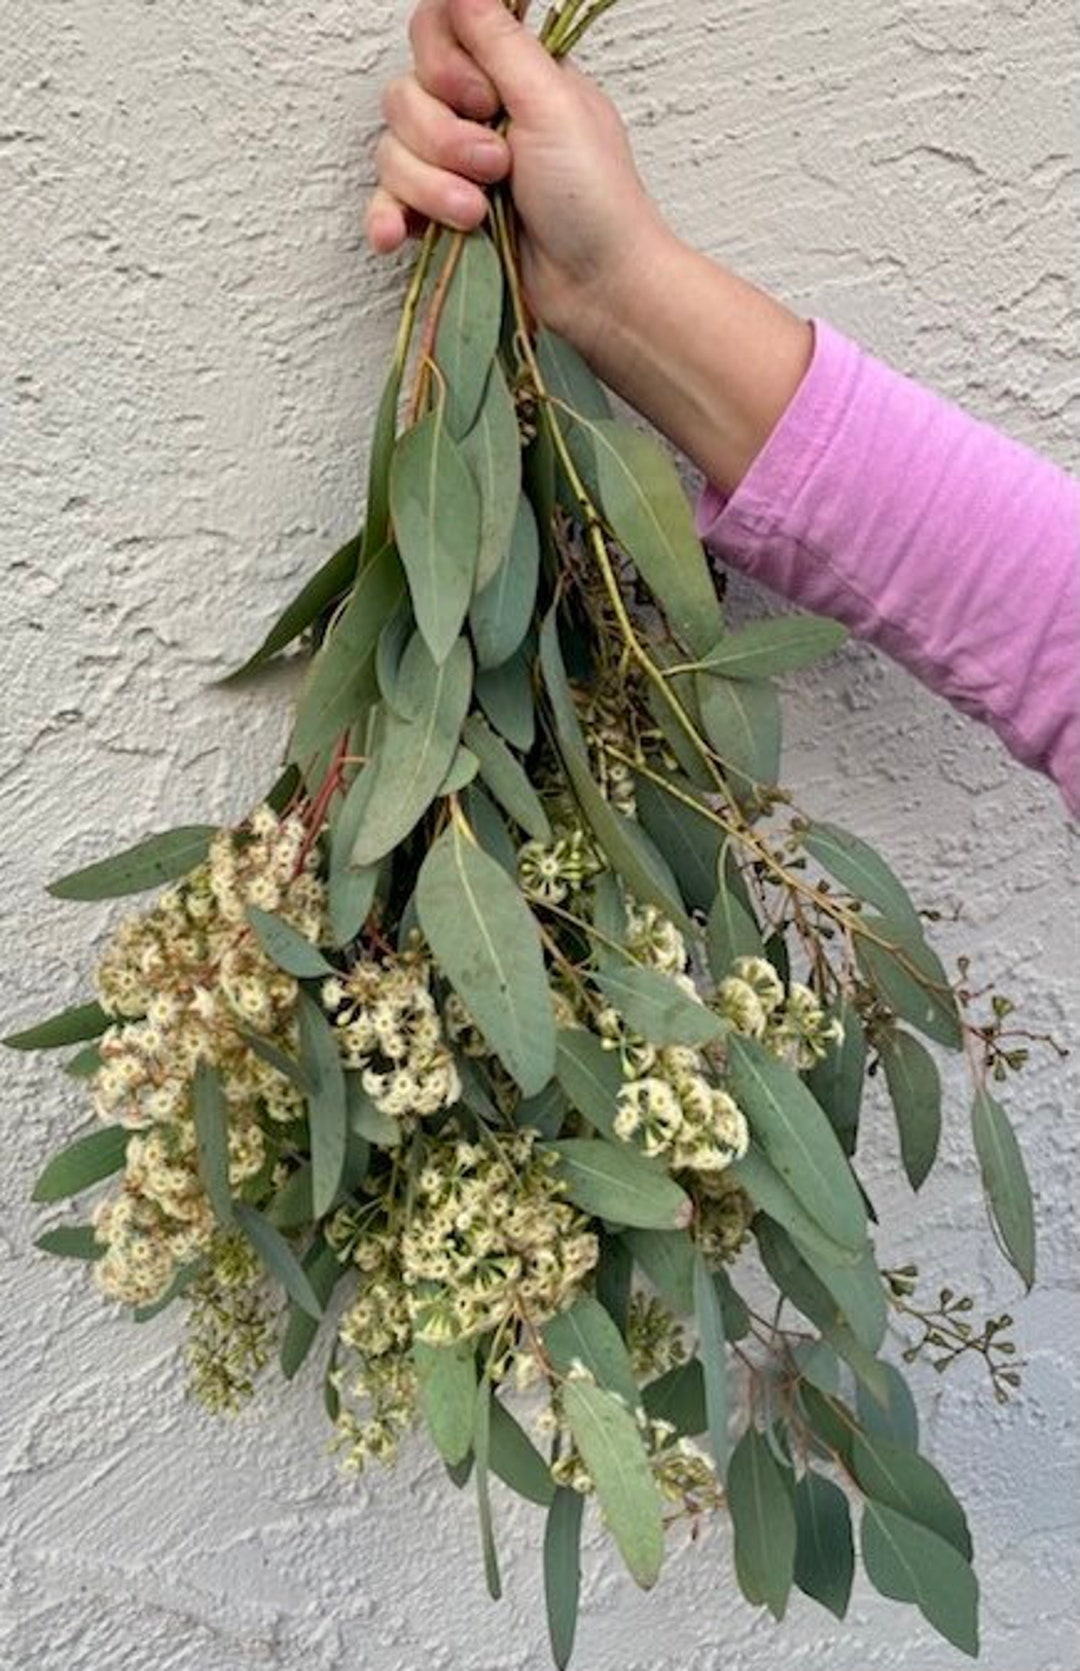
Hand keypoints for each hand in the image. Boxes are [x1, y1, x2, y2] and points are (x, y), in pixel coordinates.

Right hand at [367, 0, 668, 348]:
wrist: (597, 289)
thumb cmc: (595, 202)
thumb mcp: (553, 104)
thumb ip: (501, 43)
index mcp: (510, 74)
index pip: (437, 31)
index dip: (443, 63)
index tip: (483, 99)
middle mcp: (477, 115)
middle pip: (405, 94)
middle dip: (443, 138)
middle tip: (497, 166)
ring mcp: (454, 169)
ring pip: (393, 151)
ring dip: (431, 186)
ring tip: (477, 215)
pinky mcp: (439, 218)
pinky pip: (385, 202)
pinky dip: (387, 216)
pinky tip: (398, 235)